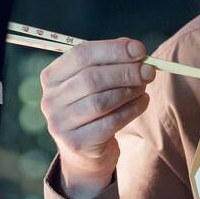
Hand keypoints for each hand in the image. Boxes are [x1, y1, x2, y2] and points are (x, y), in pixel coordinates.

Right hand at [40, 37, 154, 198]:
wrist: (85, 151)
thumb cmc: (93, 105)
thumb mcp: (95, 80)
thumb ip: (111, 61)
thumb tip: (135, 48)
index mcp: (51, 77)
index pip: (81, 55)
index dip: (112, 50)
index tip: (139, 49)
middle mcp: (50, 100)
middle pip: (92, 78)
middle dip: (125, 72)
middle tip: (149, 71)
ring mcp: (60, 123)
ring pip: (101, 101)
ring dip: (129, 91)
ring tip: (144, 87)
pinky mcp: (77, 143)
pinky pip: (110, 122)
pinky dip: (131, 110)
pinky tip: (143, 102)